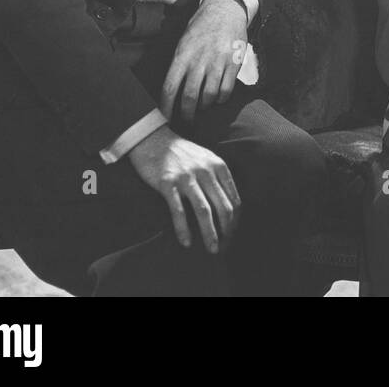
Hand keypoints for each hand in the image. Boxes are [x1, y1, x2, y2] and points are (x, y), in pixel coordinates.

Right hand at [127, 125, 240, 253]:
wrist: (154, 139)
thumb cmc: (182, 153)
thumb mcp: (206, 159)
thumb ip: (218, 178)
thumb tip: (229, 206)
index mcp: (218, 166)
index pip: (234, 198)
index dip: (235, 220)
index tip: (232, 234)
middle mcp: (206, 171)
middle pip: (222, 206)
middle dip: (226, 230)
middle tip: (224, 246)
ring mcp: (186, 177)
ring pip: (203, 211)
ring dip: (209, 233)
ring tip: (211, 249)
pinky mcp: (167, 183)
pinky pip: (178, 211)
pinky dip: (183, 228)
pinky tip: (186, 242)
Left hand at [162, 0, 248, 122]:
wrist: (225, 9)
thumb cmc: (201, 27)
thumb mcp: (184, 42)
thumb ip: (178, 64)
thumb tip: (171, 90)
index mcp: (183, 55)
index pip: (170, 87)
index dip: (166, 107)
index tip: (165, 117)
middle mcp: (200, 60)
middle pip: (190, 96)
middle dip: (187, 113)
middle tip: (186, 119)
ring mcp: (218, 62)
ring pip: (209, 96)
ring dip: (205, 106)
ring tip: (202, 107)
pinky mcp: (234, 63)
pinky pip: (227, 90)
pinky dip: (221, 99)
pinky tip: (218, 98)